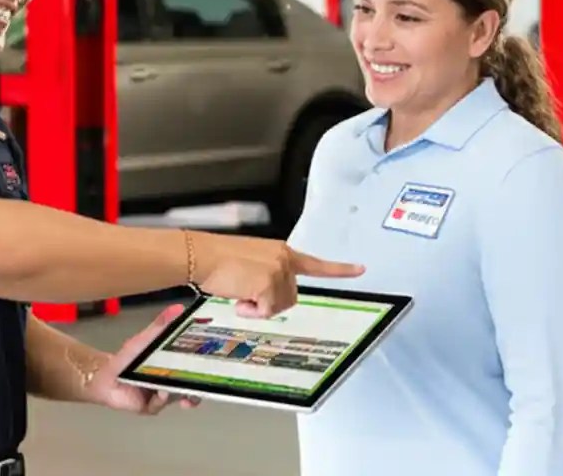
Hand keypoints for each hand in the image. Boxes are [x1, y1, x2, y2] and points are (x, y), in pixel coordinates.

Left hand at [86, 304, 200, 414]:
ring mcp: (163, 396)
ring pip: (178, 398)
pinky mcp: (151, 407)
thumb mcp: (146, 338)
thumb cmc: (127, 358)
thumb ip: (161, 324)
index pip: (196, 368)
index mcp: (174, 366)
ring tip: (183, 391)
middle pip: (193, 387)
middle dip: (199, 387)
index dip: (207, 368)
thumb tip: (178, 307)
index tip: (215, 364)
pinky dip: (162, 399)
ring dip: (183, 394)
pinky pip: (160, 405)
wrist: (105, 376)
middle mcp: (172, 383)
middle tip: (204, 385)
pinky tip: (162, 392)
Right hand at [191, 232, 363, 317]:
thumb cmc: (217, 258)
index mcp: (281, 252)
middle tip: (245, 294)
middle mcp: (284, 259)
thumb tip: (266, 299)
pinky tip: (237, 299)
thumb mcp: (250, 262)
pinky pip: (266, 311)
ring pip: (279, 306)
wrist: (201, 254)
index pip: (315, 263)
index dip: (339, 269)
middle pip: (291, 296)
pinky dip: (251, 311)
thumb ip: (267, 274)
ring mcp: (278, 271)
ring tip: (238, 293)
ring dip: (259, 307)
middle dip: (270, 302)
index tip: (361, 269)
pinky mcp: (268, 284)